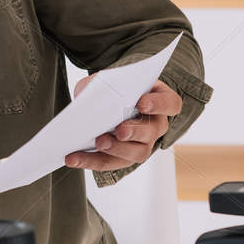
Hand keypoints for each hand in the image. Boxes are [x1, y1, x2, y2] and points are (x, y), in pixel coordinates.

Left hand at [63, 78, 181, 170]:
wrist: (104, 103)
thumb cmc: (112, 89)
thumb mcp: (107, 80)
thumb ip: (102, 84)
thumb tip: (89, 97)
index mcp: (159, 101)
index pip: (170, 103)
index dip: (159, 104)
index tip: (142, 103)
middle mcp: (156, 125)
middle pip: (152, 131)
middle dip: (135, 131)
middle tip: (120, 130)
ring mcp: (143, 143)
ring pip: (137, 152)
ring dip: (117, 149)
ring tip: (99, 142)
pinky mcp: (124, 158)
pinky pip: (111, 163)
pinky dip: (90, 160)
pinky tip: (73, 158)